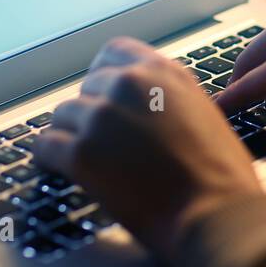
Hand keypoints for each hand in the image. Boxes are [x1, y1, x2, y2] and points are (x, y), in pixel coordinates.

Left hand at [33, 37, 260, 261]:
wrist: (217, 214)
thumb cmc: (221, 175)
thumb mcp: (204, 113)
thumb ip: (169, 97)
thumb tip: (145, 105)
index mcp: (163, 72)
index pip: (114, 53)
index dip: (105, 77)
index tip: (104, 96)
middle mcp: (129, 85)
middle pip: (86, 88)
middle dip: (91, 114)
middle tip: (104, 144)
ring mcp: (102, 117)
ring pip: (63, 116)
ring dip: (71, 137)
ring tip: (89, 164)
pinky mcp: (81, 153)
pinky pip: (44, 147)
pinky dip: (50, 160)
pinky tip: (62, 172)